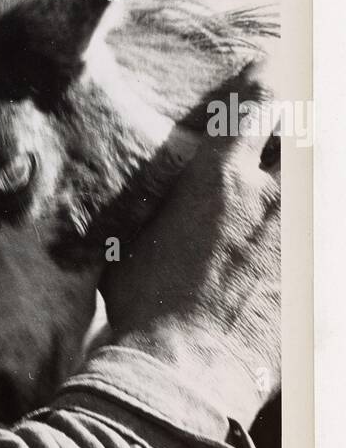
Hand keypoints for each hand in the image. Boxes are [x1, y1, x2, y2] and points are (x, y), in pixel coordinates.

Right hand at [102, 63, 280, 426]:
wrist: (182, 372)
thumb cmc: (143, 309)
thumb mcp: (129, 242)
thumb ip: (152, 205)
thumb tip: (137, 190)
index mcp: (221, 179)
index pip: (257, 104)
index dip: (261, 84)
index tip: (262, 75)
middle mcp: (273, 197)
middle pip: (304, 136)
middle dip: (292, 128)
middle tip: (280, 131)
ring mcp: (302, 238)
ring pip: (315, 182)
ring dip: (299, 181)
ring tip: (283, 192)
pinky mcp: (314, 276)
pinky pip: (318, 241)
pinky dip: (306, 238)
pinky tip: (292, 246)